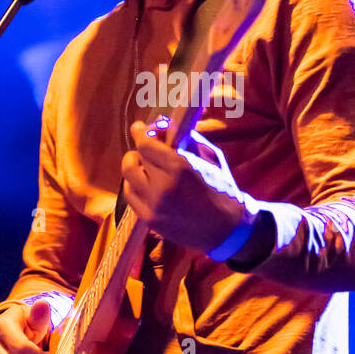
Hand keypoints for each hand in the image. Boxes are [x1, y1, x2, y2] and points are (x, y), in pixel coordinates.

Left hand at [121, 119, 253, 253]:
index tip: (139, 127)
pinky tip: (145, 184)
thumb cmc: (222, 189)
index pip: (146, 144)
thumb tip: (165, 125)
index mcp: (179, 167)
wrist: (226, 228)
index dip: (141, 133)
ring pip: (128, 178)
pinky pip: (130, 196)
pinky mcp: (149, 220)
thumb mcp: (210, 156)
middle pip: (133, 160)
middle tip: (144, 149)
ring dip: (134, 168)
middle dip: (137, 150)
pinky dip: (134, 186)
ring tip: (145, 167)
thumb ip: (187, 139)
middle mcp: (162, 186)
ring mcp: (153, 205)